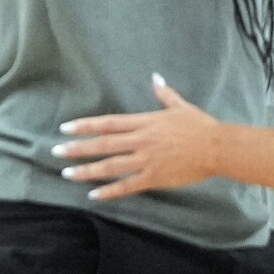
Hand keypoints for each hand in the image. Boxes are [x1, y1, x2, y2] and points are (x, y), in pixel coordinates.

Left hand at [54, 74, 222, 199]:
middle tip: (56, 151)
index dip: (85, 125)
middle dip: (77, 148)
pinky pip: (127, 186)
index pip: (108, 123)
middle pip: (103, 144)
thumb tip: (155, 78)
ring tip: (67, 174)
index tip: (66, 128)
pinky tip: (93, 195)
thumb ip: (163, 94)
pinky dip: (109, 191)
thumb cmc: (199, 126)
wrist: (217, 148)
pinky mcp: (154, 178)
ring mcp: (146, 160)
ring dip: (87, 170)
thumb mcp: (179, 106)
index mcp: (144, 122)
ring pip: (110, 166)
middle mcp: (140, 141)